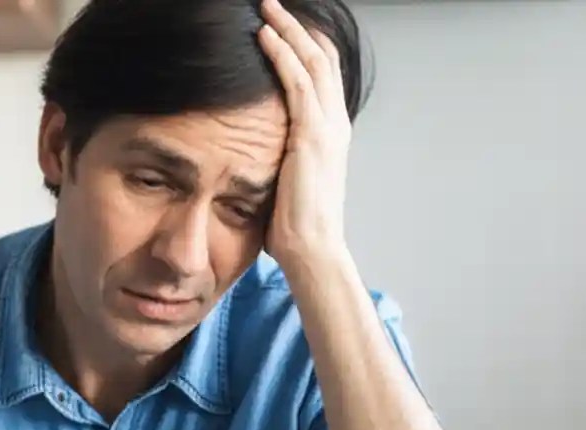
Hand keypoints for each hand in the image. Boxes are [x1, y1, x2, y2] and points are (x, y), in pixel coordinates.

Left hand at [256, 0, 352, 264]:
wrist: (312, 249)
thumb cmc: (293, 226)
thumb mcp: (285, 180)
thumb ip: (277, 157)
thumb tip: (251, 151)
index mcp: (330, 133)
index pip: (323, 74)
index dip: (305, 45)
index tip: (283, 25)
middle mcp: (334, 123)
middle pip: (321, 57)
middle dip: (297, 26)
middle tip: (272, 3)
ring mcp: (327, 127)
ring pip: (311, 60)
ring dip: (287, 29)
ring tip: (266, 7)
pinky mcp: (312, 135)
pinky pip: (297, 82)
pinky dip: (282, 55)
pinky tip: (264, 36)